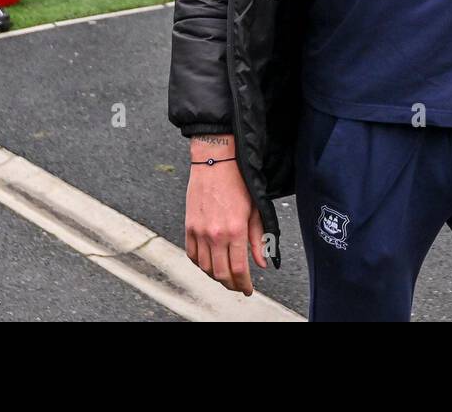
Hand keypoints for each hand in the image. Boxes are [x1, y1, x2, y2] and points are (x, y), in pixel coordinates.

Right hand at [184, 137, 266, 294]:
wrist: (216, 162)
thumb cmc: (238, 183)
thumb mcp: (256, 210)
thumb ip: (258, 238)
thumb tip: (262, 262)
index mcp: (235, 230)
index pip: (238, 269)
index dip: (243, 284)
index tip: (248, 289)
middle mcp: (215, 234)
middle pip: (220, 273)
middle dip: (231, 284)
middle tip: (238, 286)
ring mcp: (199, 232)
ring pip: (205, 267)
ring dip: (216, 276)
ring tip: (226, 276)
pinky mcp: (189, 227)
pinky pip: (192, 255)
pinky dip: (201, 264)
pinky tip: (210, 263)